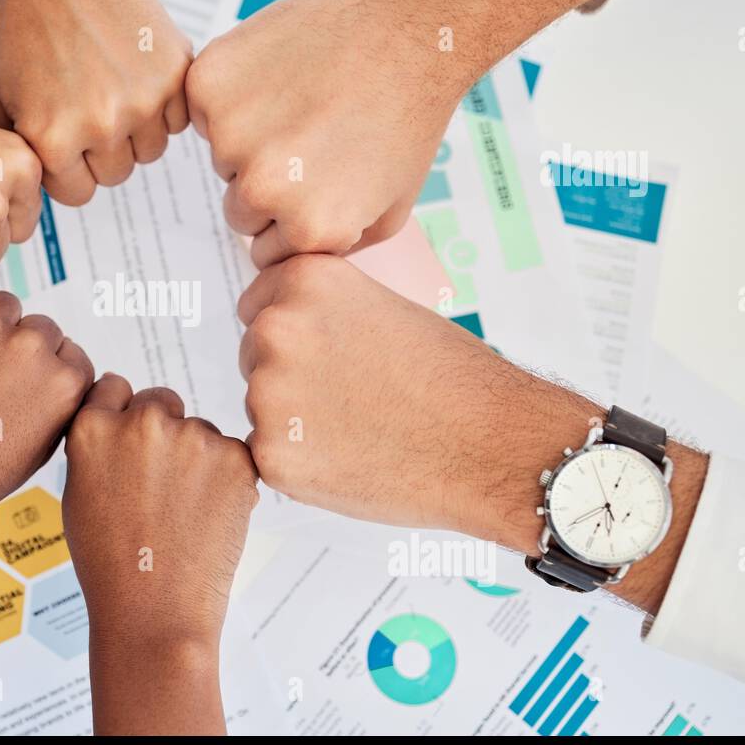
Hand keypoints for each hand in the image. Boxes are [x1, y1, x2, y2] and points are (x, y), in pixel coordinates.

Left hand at [0, 0, 191, 204]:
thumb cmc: (24, 30)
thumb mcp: (0, 99)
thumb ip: (20, 155)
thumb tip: (33, 199)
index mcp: (54, 141)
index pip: (76, 194)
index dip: (67, 167)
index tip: (63, 135)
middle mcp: (101, 127)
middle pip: (115, 175)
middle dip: (100, 150)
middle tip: (86, 105)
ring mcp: (143, 101)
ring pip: (149, 152)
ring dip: (134, 131)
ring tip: (110, 88)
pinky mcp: (175, 74)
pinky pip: (178, 120)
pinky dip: (162, 105)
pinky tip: (135, 74)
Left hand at [0, 280, 93, 670]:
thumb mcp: (43, 445)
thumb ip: (59, 397)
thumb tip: (56, 362)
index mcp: (66, 382)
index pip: (70, 353)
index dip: (44, 371)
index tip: (21, 389)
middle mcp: (33, 349)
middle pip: (39, 327)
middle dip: (19, 349)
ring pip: (2, 306)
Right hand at [62, 374, 258, 733]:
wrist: (154, 611)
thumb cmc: (111, 563)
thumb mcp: (78, 492)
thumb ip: (97, 445)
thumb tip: (120, 418)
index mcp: (93, 426)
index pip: (114, 388)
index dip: (123, 417)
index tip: (130, 445)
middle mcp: (142, 421)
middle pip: (161, 401)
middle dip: (163, 431)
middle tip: (161, 486)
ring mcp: (192, 437)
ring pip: (200, 430)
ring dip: (197, 457)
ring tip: (182, 513)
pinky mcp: (236, 458)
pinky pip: (233, 454)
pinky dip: (227, 478)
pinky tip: (208, 516)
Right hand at [186, 0, 461, 268]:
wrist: (408, 24)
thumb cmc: (405, 115)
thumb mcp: (388, 211)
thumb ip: (331, 249)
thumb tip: (284, 263)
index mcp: (308, 229)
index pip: (266, 251)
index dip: (293, 217)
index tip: (321, 179)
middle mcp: (263, 190)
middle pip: (239, 210)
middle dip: (269, 184)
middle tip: (313, 137)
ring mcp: (230, 135)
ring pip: (222, 159)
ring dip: (250, 139)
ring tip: (303, 102)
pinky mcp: (209, 85)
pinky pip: (205, 111)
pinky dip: (232, 97)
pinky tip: (280, 76)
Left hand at [237, 255, 599, 535]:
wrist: (489, 443)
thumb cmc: (450, 377)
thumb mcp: (380, 304)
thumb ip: (321, 308)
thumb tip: (276, 320)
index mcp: (302, 281)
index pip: (259, 307)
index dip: (298, 336)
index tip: (334, 355)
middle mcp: (276, 327)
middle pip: (255, 356)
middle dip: (291, 377)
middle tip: (354, 396)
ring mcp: (268, 392)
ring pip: (262, 408)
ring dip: (296, 422)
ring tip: (362, 427)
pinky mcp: (272, 453)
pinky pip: (271, 456)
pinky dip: (302, 463)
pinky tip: (352, 459)